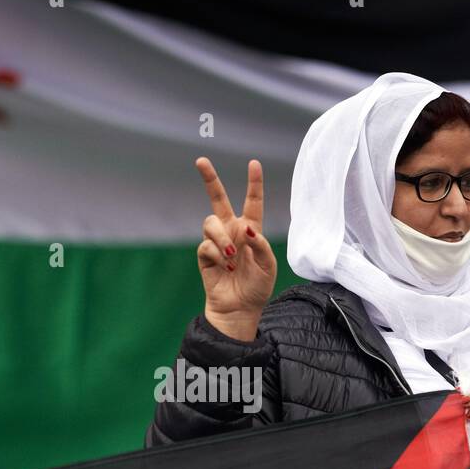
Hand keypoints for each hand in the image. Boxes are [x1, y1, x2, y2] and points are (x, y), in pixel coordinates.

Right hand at [195, 157, 277, 341]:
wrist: (239, 308)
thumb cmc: (257, 287)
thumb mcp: (269, 266)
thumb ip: (261, 244)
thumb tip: (245, 229)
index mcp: (251, 229)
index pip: (252, 201)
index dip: (254, 182)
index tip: (254, 163)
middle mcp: (232, 231)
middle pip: (218, 198)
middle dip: (209, 179)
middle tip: (200, 160)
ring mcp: (217, 242)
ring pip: (210, 222)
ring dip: (221, 238)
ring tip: (230, 257)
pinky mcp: (205, 254)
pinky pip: (206, 244)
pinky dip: (216, 254)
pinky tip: (224, 267)